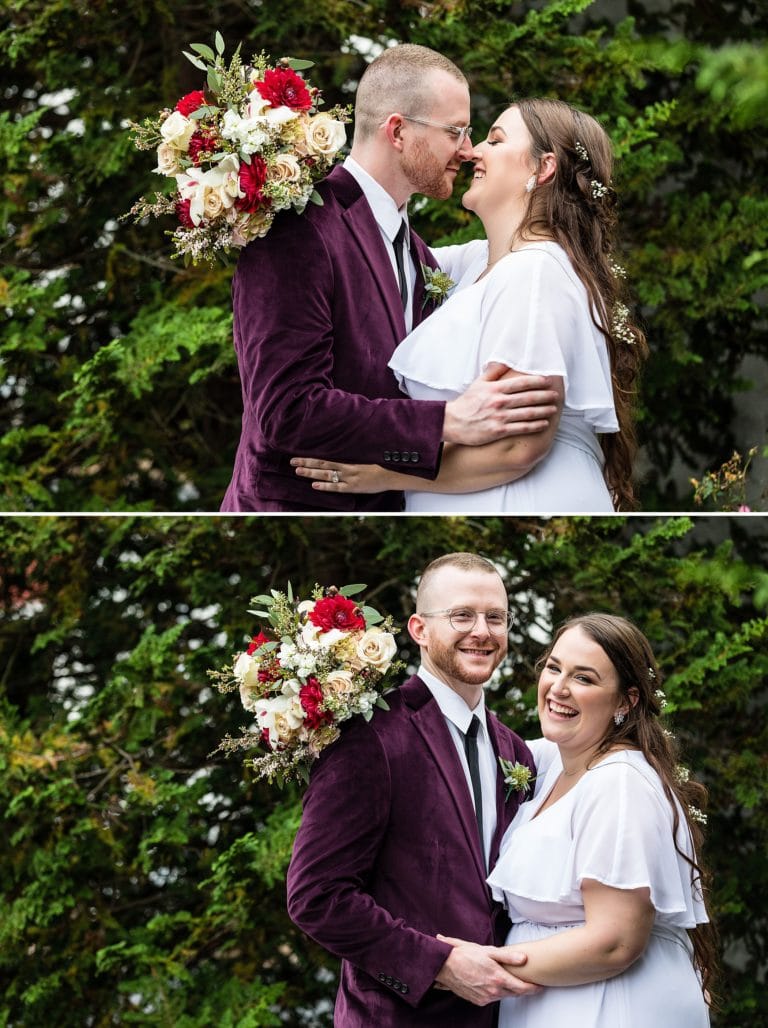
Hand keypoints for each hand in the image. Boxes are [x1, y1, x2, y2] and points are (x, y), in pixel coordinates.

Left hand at [291, 457, 394, 493]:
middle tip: (292, 462)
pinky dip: (326, 487)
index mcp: (348, 461)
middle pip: (322, 466)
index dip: (310, 459)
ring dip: (312, 474)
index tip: (297, 457)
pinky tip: (314, 486)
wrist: (392, 475)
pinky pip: (338, 487)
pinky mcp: (355, 488)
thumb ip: (350, 459)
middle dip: (306, 464)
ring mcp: (350, 479)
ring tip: (298, 472)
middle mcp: (346, 469)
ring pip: (327, 475)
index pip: (325, 459)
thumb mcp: (363, 459)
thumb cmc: (378, 466)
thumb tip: (336, 456)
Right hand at [434, 934, 539, 1005]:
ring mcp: (485, 998)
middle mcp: (493, 992)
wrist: (445, 965)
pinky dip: (497, 992)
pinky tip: (494, 983)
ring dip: (509, 990)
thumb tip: (524, 958)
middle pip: (514, 993)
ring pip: (503, 996)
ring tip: (511, 980)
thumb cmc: (465, 955)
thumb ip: (508, 957)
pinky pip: (492, 998)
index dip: (533, 988)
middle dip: (522, 989)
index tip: (540, 986)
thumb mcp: (488, 950)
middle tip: (529, 982)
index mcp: (498, 979)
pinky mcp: (478, 1001)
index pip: (522, 988)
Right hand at [443, 364, 559, 445]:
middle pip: (528, 397)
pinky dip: (535, 425)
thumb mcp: (478, 383)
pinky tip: (544, 423)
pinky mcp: (499, 431)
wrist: (452, 422)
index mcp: (495, 389)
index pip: (521, 383)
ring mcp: (500, 417)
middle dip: (545, 396)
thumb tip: (505, 360)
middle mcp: (499, 402)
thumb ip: (493, 372)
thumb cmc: (466, 403)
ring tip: (554, 409)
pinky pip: (522, 428)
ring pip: (528, 413)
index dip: (537, 381)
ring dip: (543, 410)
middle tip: (556, 395)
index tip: (548, 381)